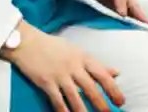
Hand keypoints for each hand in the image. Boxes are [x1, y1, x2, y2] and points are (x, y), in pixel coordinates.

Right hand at [4, 24, 124, 111]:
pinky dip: (64, 111)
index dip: (113, 89)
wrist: (26, 42)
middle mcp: (73, 66)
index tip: (120, 101)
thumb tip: (116, 72)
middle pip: (91, 88)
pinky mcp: (46, 82)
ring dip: (84, 111)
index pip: (102, 74)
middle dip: (101, 103)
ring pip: (75, 97)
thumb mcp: (77, 50)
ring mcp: (59, 74)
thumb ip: (96, 63)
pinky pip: (58, 100)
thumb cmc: (52, 46)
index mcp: (82, 57)